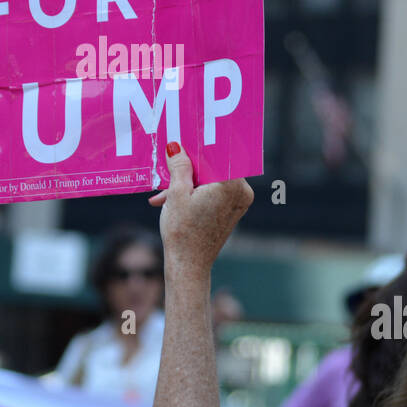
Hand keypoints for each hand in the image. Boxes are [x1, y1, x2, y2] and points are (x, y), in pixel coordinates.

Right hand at [149, 143, 252, 274]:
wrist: (188, 265)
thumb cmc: (182, 231)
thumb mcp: (176, 194)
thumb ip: (179, 166)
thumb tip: (176, 146)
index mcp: (231, 185)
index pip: (217, 154)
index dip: (198, 148)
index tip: (184, 141)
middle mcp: (242, 193)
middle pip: (213, 167)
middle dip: (189, 169)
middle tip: (170, 166)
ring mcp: (239, 203)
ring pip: (211, 181)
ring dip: (188, 183)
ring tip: (165, 193)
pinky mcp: (232, 212)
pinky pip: (214, 193)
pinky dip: (195, 195)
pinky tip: (171, 201)